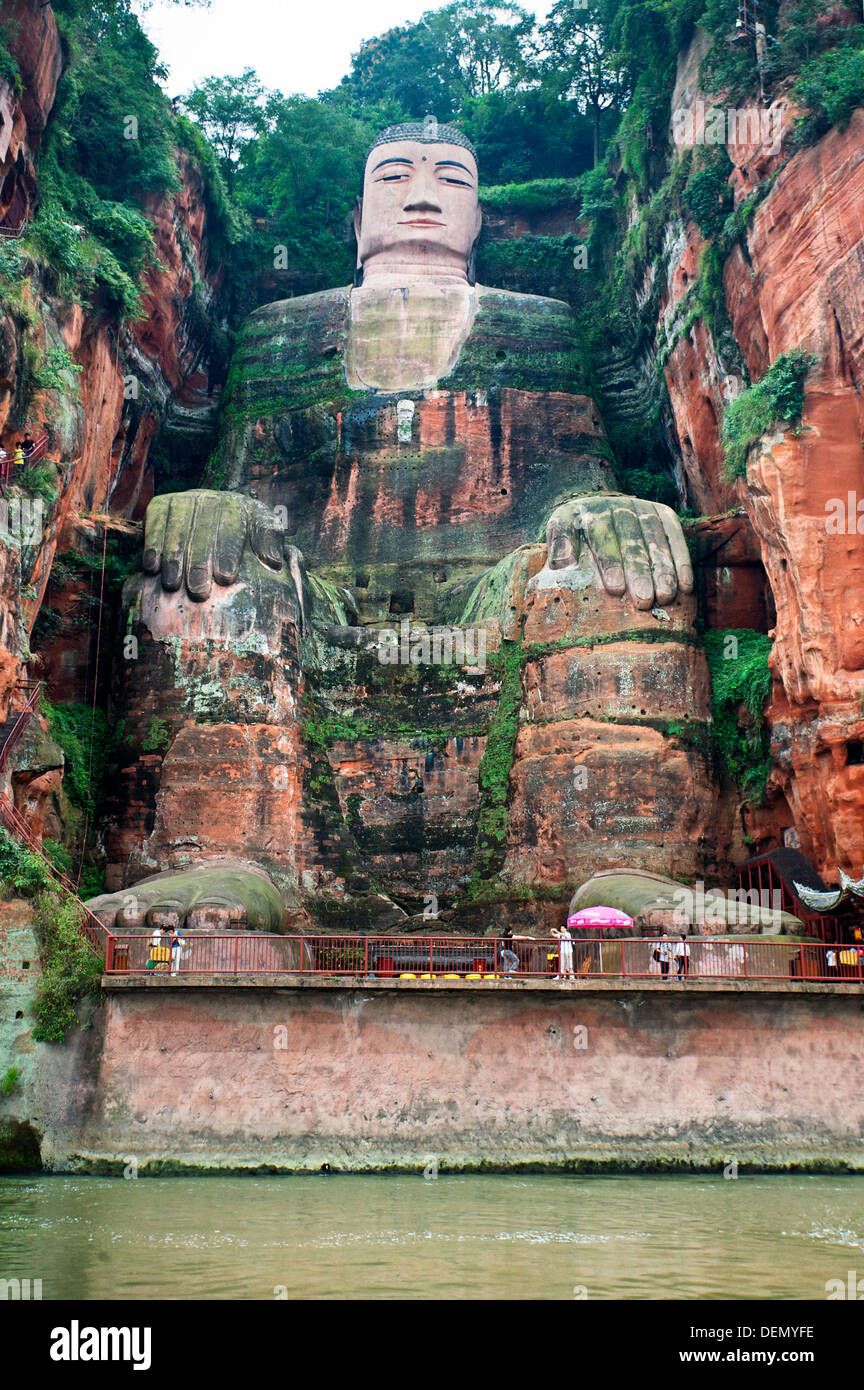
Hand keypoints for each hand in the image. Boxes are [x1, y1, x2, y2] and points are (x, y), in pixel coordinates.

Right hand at [142, 489, 291, 601]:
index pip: (231, 527)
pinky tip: (151, 568)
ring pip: (176, 528)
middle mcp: (208, 497)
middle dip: (198, 562)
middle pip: (202, 530)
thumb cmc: (243, 534)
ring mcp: (183, 499)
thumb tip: (274, 561)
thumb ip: (270, 543)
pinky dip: (152, 545)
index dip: (228, 552)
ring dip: (173, 557)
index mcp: (236, 505)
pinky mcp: (160, 504)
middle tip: (198, 591)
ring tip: (172, 585)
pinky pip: (154, 522)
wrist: (215, 517)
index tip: (226, 577)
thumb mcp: (262, 534)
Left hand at [545, 493, 693, 610]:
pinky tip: (685, 586)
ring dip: (664, 570)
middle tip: (644, 601)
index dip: (611, 563)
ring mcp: (644, 509)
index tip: (616, 590)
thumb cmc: (574, 531)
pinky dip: (682, 561)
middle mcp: (620, 507)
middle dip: (640, 572)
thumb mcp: (559, 530)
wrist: (593, 507)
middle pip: (633, 541)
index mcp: (591, 512)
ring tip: (665, 596)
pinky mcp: (664, 513)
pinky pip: (676, 537)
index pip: (603, 538)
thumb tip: (562, 563)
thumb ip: (558, 544)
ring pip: (656, 540)